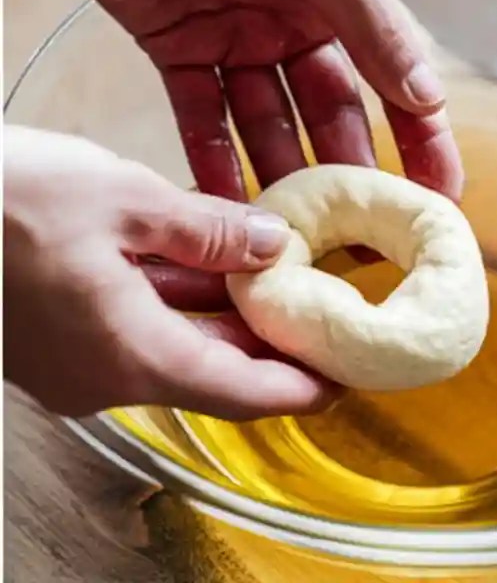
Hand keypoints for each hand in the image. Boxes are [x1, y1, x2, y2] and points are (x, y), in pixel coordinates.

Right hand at [3, 126, 337, 419]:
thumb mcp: (123, 198)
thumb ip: (209, 228)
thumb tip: (274, 245)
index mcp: (132, 355)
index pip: (244, 393)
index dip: (303, 387)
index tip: (350, 375)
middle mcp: (104, 376)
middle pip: (214, 374)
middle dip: (271, 347)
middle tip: (327, 320)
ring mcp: (72, 362)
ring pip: (173, 347)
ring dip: (225, 319)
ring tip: (286, 285)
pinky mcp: (50, 337)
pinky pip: (134, 329)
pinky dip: (176, 302)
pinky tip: (210, 262)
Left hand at [31, 0, 460, 200]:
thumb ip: (373, 25)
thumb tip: (428, 95)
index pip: (392, 80)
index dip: (419, 138)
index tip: (439, 195)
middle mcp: (293, 24)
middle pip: (330, 114)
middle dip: (347, 171)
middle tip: (362, 232)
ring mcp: (235, 38)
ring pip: (267, 123)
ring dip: (281, 172)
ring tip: (294, 228)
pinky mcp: (176, 48)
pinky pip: (201, 116)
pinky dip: (212, 158)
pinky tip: (226, 202)